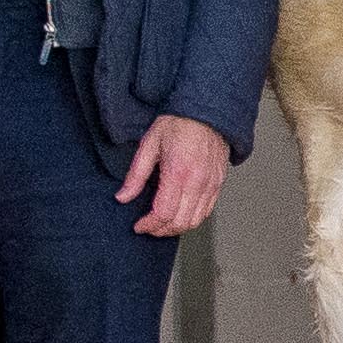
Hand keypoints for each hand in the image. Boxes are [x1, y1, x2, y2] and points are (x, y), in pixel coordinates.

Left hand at [119, 112, 231, 239]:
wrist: (207, 112)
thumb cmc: (178, 124)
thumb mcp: (149, 145)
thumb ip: (136, 175)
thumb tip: (123, 197)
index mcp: (178, 173)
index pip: (164, 213)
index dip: (149, 225)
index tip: (139, 226)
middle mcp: (197, 182)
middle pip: (180, 222)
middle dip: (162, 230)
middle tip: (149, 227)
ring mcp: (211, 184)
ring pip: (196, 220)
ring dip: (178, 228)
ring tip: (163, 225)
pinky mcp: (219, 183)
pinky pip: (207, 210)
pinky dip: (193, 218)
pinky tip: (181, 214)